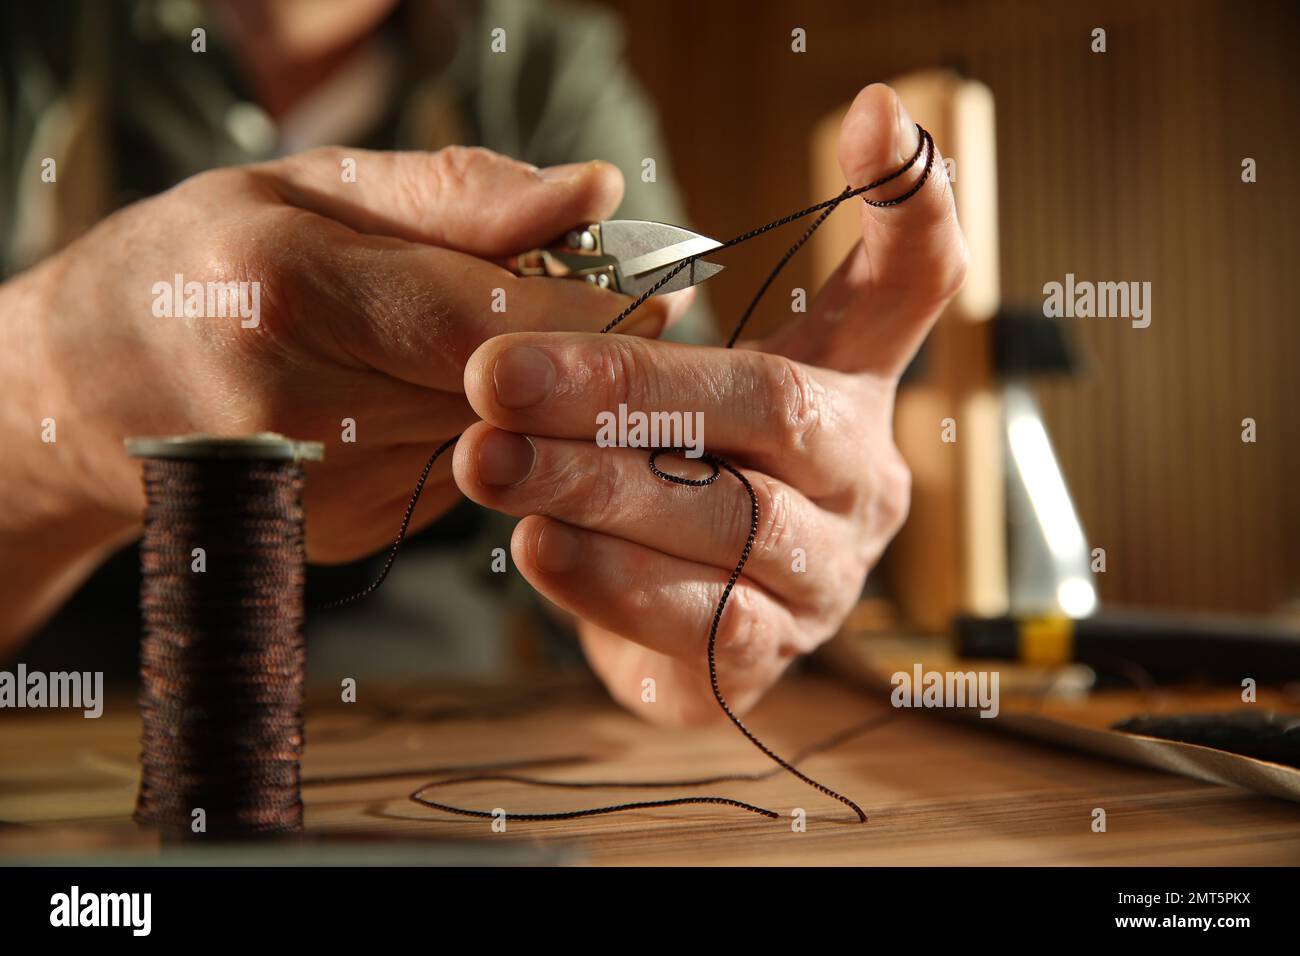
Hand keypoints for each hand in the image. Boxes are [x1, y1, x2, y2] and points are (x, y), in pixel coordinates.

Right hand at [0, 145, 686, 644]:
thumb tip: (600, 192)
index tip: (666, 290)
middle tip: (641, 312)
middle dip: (588, 359)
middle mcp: (303, 410)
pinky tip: (463, 398)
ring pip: (504, 445)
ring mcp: (326, 492)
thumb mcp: (313, 187)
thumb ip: (461, 194)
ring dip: (548, 400)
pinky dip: (493, 435)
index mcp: (286, 296)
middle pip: (509, 396)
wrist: (101, 384)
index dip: (593, 314)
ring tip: (540, 343)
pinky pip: (468, 479)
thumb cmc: (205, 259)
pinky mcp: (350, 536)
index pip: (485, 323)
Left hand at [453, 84, 967, 724]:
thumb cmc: (640, 454)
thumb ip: (601, 279)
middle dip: (627, 389)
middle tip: (498, 375)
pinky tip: (542, 549)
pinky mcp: (767, 661)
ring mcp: (825, 575)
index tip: (880, 111)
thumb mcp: (633, 360)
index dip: (909, 200)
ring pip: (731, 526)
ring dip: (602, 491)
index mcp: (842, 381)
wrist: (628, 604)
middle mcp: (856, 473)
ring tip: (493, 464)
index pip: (912, 279)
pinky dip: (613, 587)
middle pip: (773, 408)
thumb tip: (578, 188)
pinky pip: (702, 628)